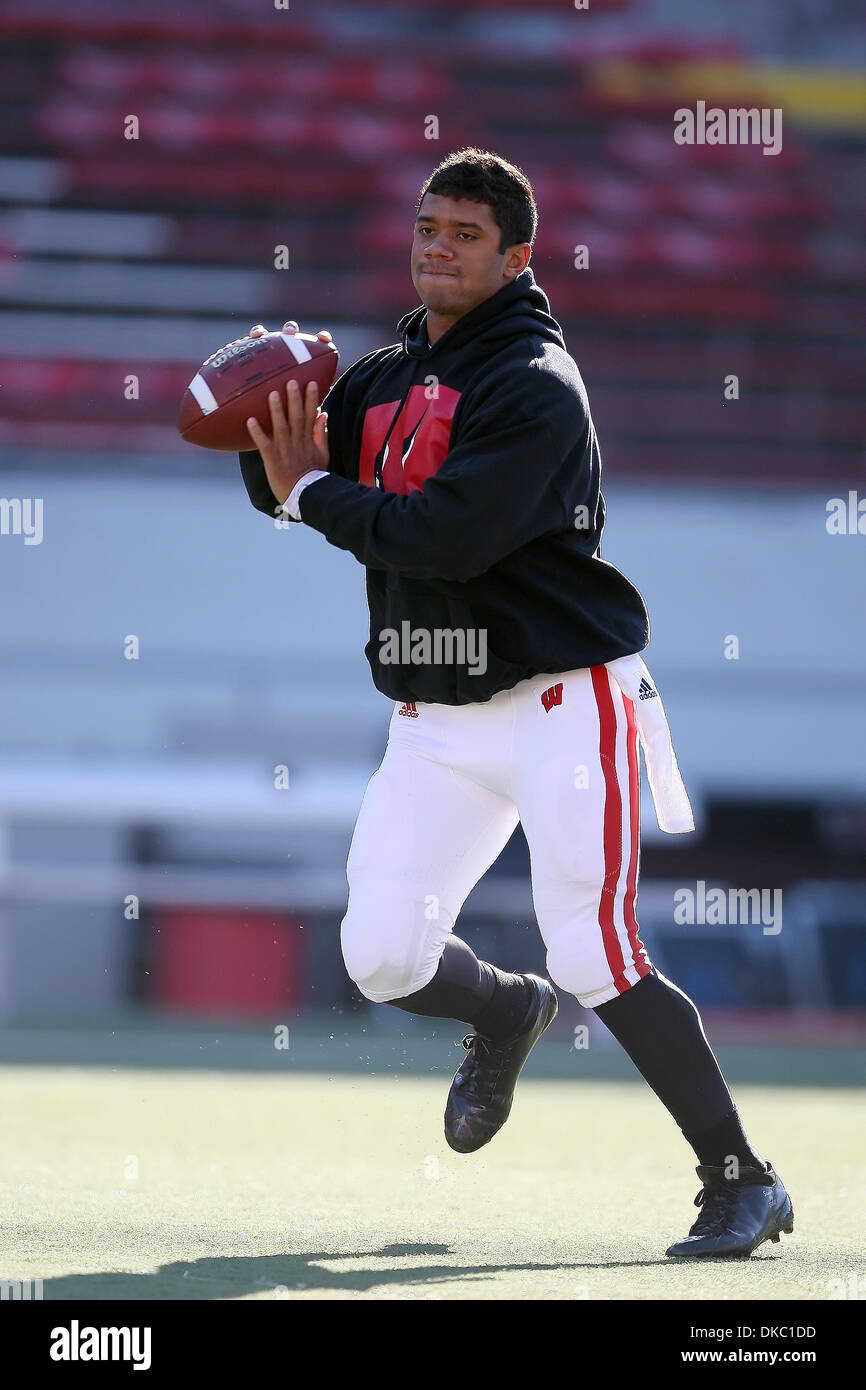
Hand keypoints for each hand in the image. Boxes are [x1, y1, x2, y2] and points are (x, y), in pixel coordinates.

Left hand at [244, 322, 331, 505]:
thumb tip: (323, 414)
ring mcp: (285, 450)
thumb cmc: (313, 475)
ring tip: (272, 394)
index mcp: (308, 440)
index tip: (312, 382)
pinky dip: (257, 432)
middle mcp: (297, 442)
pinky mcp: (273, 460)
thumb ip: (321, 433)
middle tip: (291, 381)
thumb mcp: (323, 454)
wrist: (306, 495)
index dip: (312, 399)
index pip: (311, 415)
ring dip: (276, 410)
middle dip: (294, 399)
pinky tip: (250, 421)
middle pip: (296, 417)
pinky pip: (264, 444)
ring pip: (280, 427)